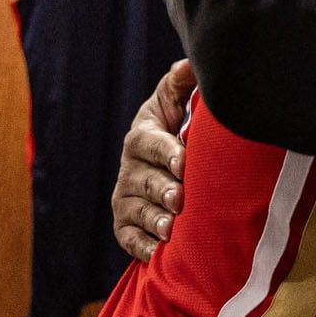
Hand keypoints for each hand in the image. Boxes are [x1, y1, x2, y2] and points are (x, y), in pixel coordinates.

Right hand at [113, 59, 194, 263]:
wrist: (159, 161)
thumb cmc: (172, 126)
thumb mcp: (173, 102)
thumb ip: (180, 83)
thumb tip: (191, 63)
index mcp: (141, 137)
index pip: (150, 144)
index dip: (166, 152)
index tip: (185, 162)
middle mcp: (129, 168)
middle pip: (144, 181)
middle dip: (162, 190)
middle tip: (180, 199)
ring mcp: (125, 198)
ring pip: (136, 211)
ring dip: (153, 220)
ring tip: (171, 229)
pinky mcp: (125, 225)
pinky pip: (128, 238)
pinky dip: (142, 246)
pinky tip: (157, 253)